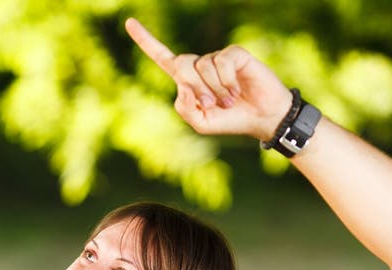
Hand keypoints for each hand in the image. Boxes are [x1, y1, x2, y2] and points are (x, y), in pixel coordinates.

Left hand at [125, 17, 292, 141]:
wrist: (261, 118)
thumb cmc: (231, 120)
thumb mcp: (202, 124)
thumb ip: (185, 109)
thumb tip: (183, 84)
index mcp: (188, 81)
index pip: (163, 58)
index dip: (146, 42)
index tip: (130, 23)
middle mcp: (200, 66)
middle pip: (181, 65)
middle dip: (194, 88)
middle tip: (211, 104)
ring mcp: (217, 58)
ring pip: (202, 67)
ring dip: (215, 89)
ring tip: (229, 100)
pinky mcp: (234, 54)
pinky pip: (221, 63)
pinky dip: (227, 81)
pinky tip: (236, 89)